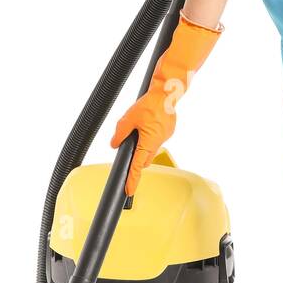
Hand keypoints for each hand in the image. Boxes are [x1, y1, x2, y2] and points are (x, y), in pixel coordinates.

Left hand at [110, 14, 223, 194]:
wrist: (168, 91)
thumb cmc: (151, 103)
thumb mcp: (129, 118)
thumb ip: (120, 133)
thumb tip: (114, 144)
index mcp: (148, 142)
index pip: (138, 166)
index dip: (132, 179)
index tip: (129, 191)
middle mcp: (158, 142)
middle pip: (144, 159)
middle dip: (137, 159)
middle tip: (129, 151)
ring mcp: (165, 137)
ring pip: (150, 148)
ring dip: (143, 144)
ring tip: (140, 128)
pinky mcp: (168, 130)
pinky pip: (156, 138)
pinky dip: (151, 135)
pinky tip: (150, 122)